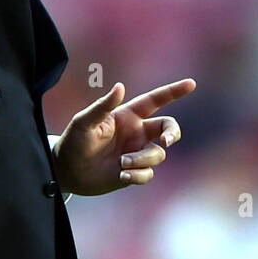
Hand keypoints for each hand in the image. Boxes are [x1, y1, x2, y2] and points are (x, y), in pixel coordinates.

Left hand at [52, 78, 193, 195]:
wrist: (67, 172)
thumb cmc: (73, 142)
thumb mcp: (84, 122)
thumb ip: (102, 106)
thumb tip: (120, 86)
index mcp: (127, 116)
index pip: (155, 101)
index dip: (173, 92)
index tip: (191, 84)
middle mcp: (136, 133)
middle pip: (169, 128)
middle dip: (173, 133)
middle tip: (166, 141)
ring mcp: (136, 153)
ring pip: (158, 155)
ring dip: (142, 159)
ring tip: (122, 163)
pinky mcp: (134, 172)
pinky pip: (148, 173)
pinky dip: (138, 174)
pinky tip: (122, 175)